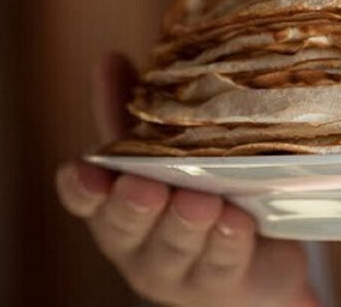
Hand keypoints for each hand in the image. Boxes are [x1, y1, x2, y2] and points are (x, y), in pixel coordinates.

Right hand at [54, 53, 319, 306]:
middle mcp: (139, 243)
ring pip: (176, 248)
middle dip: (133, 207)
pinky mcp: (224, 282)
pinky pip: (223, 264)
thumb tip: (108, 58)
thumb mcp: (166, 151)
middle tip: (144, 186)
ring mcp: (179, 269)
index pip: (87, 199)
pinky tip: (237, 222)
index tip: (80, 170)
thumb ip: (133, 111)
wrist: (260, 257)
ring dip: (186, 224)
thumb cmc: (199, 191)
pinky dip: (228, 242)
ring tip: (200, 201)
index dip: (81, 188)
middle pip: (126, 228)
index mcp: (115, 206)